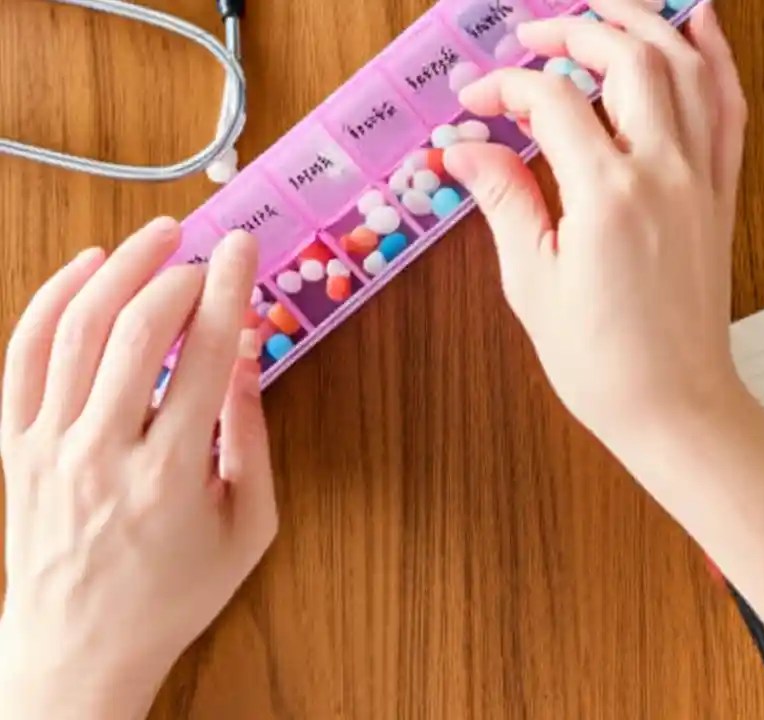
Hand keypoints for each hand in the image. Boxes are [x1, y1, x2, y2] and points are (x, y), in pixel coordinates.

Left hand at [0, 219, 276, 719]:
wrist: (80, 648)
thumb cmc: (174, 593)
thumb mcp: (249, 527)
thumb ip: (251, 439)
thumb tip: (245, 358)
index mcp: (170, 478)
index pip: (203, 359)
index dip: (227, 291)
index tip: (242, 248)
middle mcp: (102, 454)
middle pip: (135, 333)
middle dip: (175, 274)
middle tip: (203, 251)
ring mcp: (49, 447)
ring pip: (75, 331)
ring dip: (117, 270)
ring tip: (153, 238)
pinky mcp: (14, 446)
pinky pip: (23, 355)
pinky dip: (50, 300)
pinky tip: (84, 269)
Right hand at [444, 0, 747, 443]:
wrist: (675, 405)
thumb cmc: (601, 361)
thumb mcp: (532, 282)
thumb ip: (505, 201)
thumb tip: (466, 151)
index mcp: (606, 195)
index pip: (552, 101)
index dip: (506, 88)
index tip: (477, 104)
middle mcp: (662, 173)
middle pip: (627, 57)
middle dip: (576, 27)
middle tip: (534, 33)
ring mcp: (701, 180)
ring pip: (686, 68)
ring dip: (646, 23)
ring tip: (607, 5)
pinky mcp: (722, 196)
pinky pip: (729, 110)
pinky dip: (717, 60)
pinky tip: (700, 27)